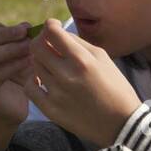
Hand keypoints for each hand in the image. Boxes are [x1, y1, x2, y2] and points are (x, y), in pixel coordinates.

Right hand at [0, 18, 34, 126]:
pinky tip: (29, 62)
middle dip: (4, 35)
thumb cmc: (17, 71)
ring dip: (9, 49)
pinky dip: (14, 66)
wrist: (17, 103)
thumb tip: (27, 26)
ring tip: (29, 47)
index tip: (21, 29)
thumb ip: (19, 36)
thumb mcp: (17, 49)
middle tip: (27, 34)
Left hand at [20, 18, 142, 146]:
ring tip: (51, 64)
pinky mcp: (51, 110)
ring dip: (40, 60)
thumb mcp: (103, 58)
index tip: (53, 27)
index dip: (50, 25)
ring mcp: (56, 94)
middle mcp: (66, 75)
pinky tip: (41, 79)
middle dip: (40, 41)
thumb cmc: (115, 87)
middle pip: (36, 48)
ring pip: (33, 66)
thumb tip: (58, 32)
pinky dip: (32, 80)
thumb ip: (78, 42)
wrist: (121, 124)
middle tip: (48, 44)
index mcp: (82, 60)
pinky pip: (30, 88)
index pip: (52, 32)